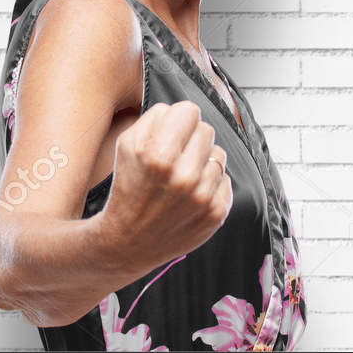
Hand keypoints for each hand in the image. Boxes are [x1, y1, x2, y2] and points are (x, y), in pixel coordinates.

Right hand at [95, 101, 232, 269]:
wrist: (128, 242)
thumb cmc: (128, 188)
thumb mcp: (126, 146)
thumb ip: (154, 118)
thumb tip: (180, 110)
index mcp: (159, 156)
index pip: (190, 111)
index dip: (179, 119)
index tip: (173, 131)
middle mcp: (184, 176)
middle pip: (206, 130)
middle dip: (191, 139)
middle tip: (176, 156)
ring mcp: (203, 197)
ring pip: (219, 154)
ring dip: (203, 161)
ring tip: (183, 175)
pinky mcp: (216, 214)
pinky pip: (226, 179)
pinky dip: (211, 183)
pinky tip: (192, 193)